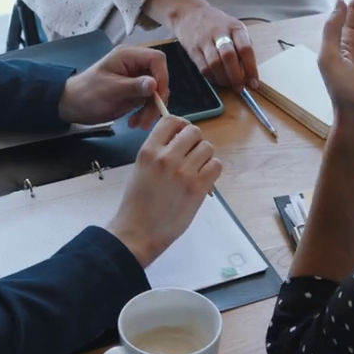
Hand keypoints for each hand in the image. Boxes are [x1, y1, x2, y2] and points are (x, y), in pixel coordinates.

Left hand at [60, 45, 170, 128]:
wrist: (73, 106)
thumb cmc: (87, 93)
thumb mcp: (111, 90)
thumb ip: (134, 86)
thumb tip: (154, 84)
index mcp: (128, 56)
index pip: (157, 59)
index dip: (162, 76)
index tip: (158, 96)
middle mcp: (135, 65)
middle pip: (159, 77)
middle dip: (157, 99)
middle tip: (148, 118)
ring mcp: (136, 79)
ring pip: (157, 92)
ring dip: (151, 110)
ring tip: (139, 124)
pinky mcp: (135, 92)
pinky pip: (149, 101)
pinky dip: (145, 113)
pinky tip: (134, 122)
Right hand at [105, 114, 222, 265]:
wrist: (138, 232)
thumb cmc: (137, 204)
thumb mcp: (141, 168)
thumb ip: (159, 153)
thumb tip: (180, 141)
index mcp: (149, 150)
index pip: (171, 121)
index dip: (181, 126)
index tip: (181, 135)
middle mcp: (167, 157)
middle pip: (194, 132)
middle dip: (195, 141)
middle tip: (191, 155)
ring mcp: (184, 172)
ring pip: (208, 147)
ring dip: (205, 156)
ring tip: (196, 170)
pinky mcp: (198, 187)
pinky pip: (216, 165)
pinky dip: (212, 170)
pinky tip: (203, 180)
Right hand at [150, 0, 255, 88]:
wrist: (188, 12)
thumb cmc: (216, 23)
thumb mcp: (233, 27)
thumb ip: (242, 45)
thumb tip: (249, 72)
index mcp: (235, 27)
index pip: (245, 48)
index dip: (251, 68)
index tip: (254, 83)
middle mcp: (220, 33)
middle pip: (229, 56)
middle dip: (236, 76)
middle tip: (240, 88)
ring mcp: (204, 41)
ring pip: (214, 64)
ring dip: (223, 79)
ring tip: (228, 85)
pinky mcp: (192, 49)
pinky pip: (203, 68)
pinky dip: (212, 78)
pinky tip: (217, 80)